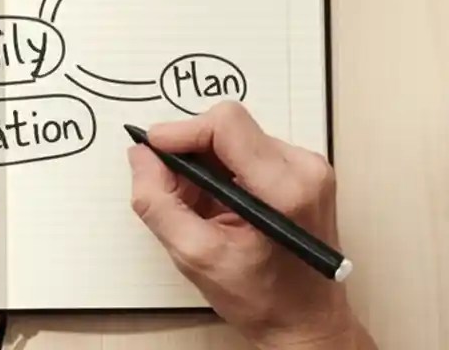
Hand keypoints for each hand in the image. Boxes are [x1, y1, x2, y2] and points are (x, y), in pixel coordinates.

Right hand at [127, 102, 374, 349]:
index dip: (182, 131)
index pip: (226, 125)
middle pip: (230, 128)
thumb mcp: (196, 257)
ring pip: (237, 138)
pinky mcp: (304, 171)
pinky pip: (249, 150)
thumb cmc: (262, 300)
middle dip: (191, 152)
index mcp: (285, 189)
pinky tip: (220, 205)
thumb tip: (140, 157)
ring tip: (199, 206)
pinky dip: (223, 171)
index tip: (153, 151)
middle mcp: (304, 168)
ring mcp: (308, 168)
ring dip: (206, 164)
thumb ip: (159, 202)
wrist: (307, 323)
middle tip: (174, 191)